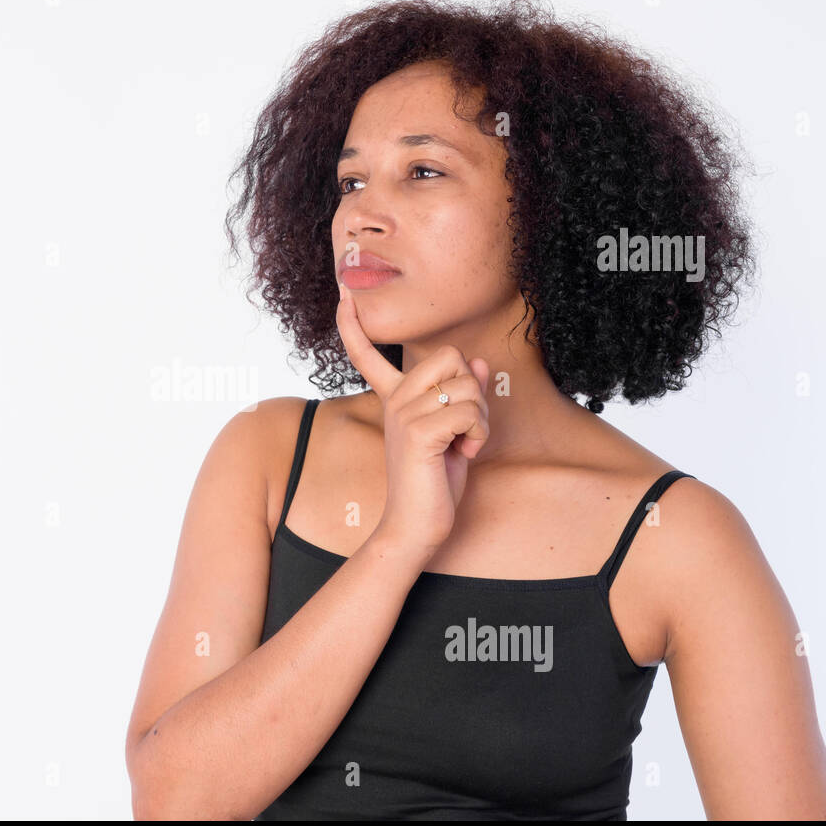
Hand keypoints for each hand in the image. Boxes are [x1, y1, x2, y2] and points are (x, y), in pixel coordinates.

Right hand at [336, 282, 490, 553]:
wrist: (416, 528)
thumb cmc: (436, 484)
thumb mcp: (456, 433)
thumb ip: (464, 396)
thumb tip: (480, 360)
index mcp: (395, 399)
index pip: (367, 355)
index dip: (354, 326)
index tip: (344, 297)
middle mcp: (394, 401)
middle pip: (452, 356)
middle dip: (475, 390)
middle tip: (466, 427)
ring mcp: (402, 414)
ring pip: (467, 386)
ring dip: (482, 418)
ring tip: (465, 445)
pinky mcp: (417, 432)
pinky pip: (468, 411)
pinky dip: (479, 434)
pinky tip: (464, 454)